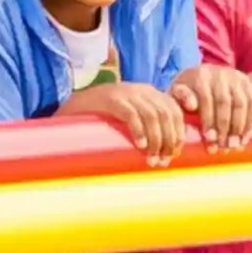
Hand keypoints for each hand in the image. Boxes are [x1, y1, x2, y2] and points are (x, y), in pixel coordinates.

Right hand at [59, 83, 185, 166]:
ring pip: (152, 116)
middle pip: (166, 114)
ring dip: (156, 140)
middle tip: (161, 161)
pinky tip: (140, 145)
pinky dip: (139, 131)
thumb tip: (166, 154)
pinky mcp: (111, 99)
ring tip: (151, 159)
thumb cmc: (104, 117)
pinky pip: (131, 114)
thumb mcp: (131, 116)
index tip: (174, 155)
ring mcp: (126, 93)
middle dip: (168, 140)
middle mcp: (141, 90)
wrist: (74, 105)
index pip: (174, 110)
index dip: (178, 133)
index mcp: (150, 93)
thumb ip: (148, 126)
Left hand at [170, 64, 251, 150]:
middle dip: (224, 127)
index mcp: (201, 75)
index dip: (208, 120)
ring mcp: (236, 77)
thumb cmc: (188, 91)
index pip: (206, 98)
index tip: (209, 139)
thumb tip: (192, 105)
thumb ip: (180, 97)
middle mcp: (220, 73)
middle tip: (222, 147)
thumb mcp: (178, 92)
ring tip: (234, 146)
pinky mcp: (248, 84)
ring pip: (241, 104)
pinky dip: (250, 122)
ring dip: (239, 127)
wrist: (203, 77)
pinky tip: (244, 138)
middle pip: (225, 102)